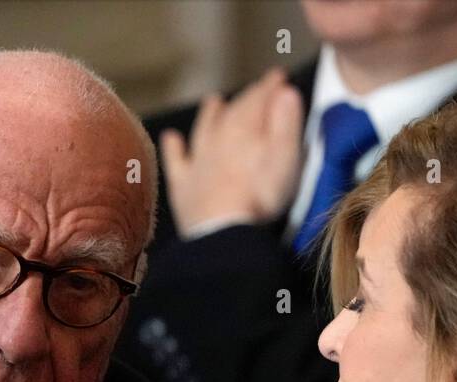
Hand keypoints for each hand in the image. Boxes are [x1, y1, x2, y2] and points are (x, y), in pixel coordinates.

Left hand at [160, 69, 303, 235]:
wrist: (222, 230)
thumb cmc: (260, 194)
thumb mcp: (285, 155)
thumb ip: (286, 121)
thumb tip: (285, 91)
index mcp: (246, 129)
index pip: (260, 99)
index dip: (271, 86)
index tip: (279, 76)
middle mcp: (219, 139)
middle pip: (234, 111)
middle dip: (248, 97)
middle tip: (257, 88)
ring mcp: (198, 162)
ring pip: (204, 129)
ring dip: (210, 113)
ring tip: (214, 100)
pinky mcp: (183, 186)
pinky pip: (176, 160)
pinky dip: (173, 147)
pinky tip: (170, 137)